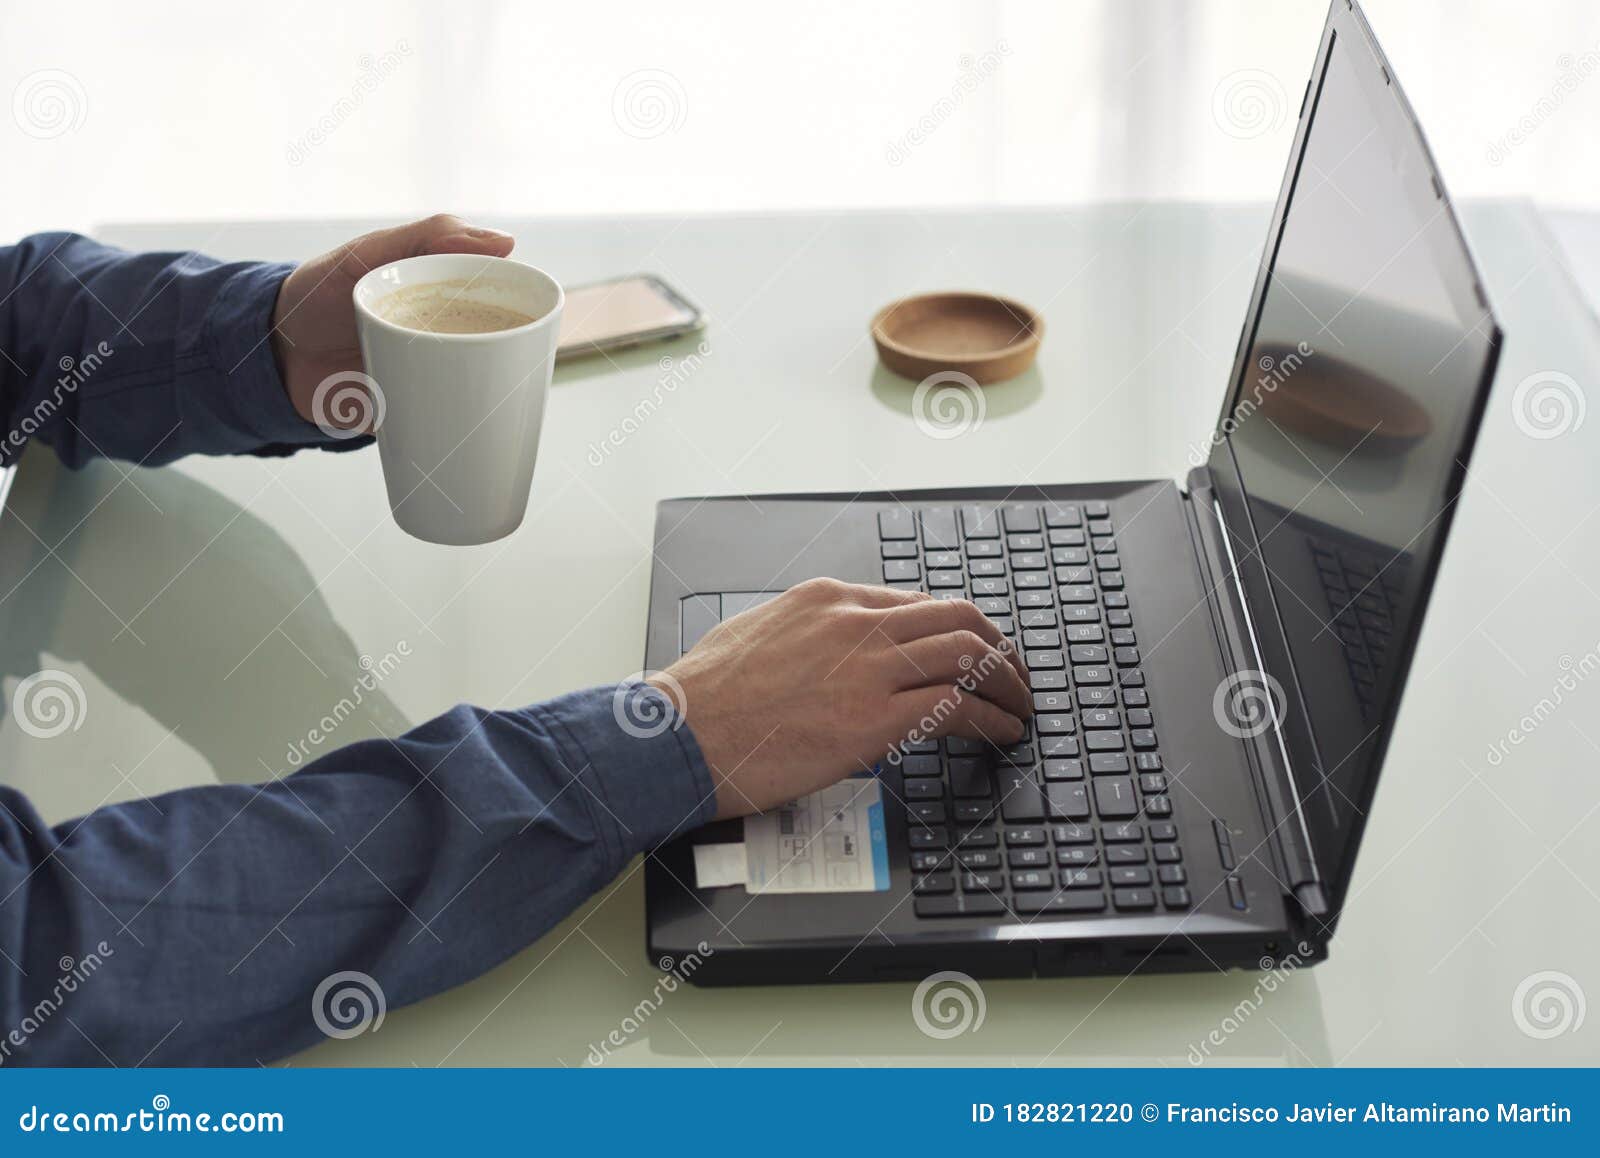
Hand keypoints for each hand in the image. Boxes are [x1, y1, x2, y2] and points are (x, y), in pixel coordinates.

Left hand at [270, 214, 515, 430]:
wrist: (269, 354)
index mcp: (442, 296)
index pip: (501, 301)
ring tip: (502, 405)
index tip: (538, 323)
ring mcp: (428, 378)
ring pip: (479, 394)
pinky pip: (448, 430)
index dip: (527, 312)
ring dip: (496, 404)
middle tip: (519, 370)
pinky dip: (464, 437)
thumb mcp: (367, 253)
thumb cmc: (316, 294)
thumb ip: (429, 237)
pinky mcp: (412, 417)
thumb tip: (506, 242)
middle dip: (518, 365)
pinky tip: (482, 441)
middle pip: (498, 352)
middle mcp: (443, 337)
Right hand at [650, 578, 1033, 819]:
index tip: (973, 651)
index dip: (958, 630)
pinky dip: (993, 718)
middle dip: (998, 648)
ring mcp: (867, 668)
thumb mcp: (754, 635)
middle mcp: (854, 623)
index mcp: (826, 600)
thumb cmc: (699, 699)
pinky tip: (1003, 733)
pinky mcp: (874, 719)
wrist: (674, 737)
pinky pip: (958, 708)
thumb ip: (802, 635)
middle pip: (957, 619)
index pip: (917, 603)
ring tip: (1020, 705)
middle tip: (1014, 675)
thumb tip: (823, 650)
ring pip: (969, 656)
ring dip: (1008, 682)